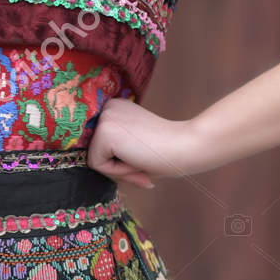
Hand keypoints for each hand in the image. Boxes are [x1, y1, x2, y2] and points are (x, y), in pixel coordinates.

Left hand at [87, 98, 208, 188]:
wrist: (186, 147)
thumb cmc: (166, 152)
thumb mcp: (135, 147)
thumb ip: (116, 152)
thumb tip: (94, 164)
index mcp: (116, 108)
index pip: (101, 146)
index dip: (120, 161)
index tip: (143, 159)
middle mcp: (108, 107)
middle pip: (96, 152)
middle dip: (118, 167)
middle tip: (145, 162)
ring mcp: (105, 117)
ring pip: (95, 160)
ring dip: (119, 170)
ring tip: (142, 160)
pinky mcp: (105, 131)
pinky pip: (97, 165)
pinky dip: (117, 172)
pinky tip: (137, 160)